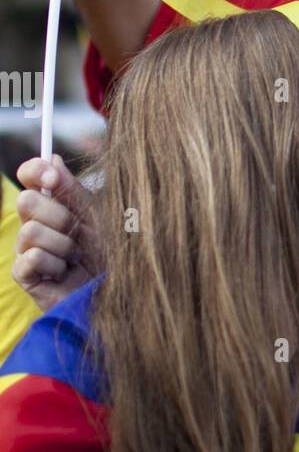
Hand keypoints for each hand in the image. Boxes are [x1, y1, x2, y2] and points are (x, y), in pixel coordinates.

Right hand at [13, 155, 99, 309]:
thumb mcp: (99, 219)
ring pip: (29, 230)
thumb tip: (52, 158)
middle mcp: (37, 224)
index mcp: (55, 204)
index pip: (29, 175)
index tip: (52, 178)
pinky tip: (65, 273)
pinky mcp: (26, 276)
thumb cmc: (114, 256)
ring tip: (76, 258)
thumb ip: (73, 190)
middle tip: (77, 233)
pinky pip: (29, 257)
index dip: (35, 171)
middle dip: (58, 216)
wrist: (121, 294)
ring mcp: (28, 250)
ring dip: (62, 245)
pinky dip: (54, 264)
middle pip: (25, 200)